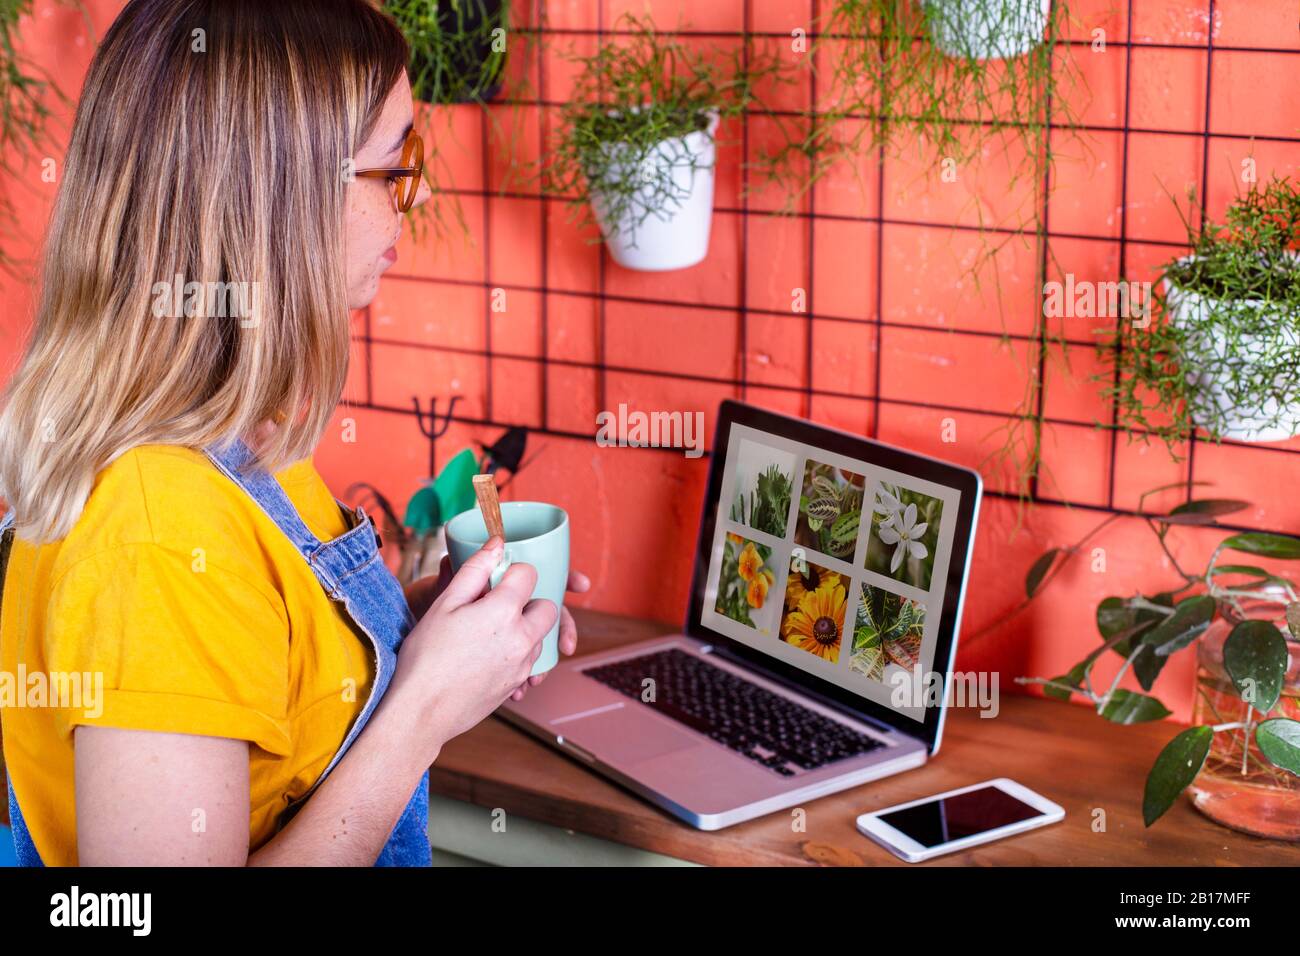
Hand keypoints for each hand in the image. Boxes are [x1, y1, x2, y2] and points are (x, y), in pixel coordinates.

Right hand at [406, 553, 590, 702]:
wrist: (421, 711)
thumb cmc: (426, 656)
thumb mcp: (445, 604)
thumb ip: (475, 570)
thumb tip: (497, 543)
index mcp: (504, 611)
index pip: (529, 574)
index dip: (511, 572)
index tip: (495, 581)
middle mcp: (522, 638)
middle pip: (548, 607)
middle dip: (529, 602)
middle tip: (497, 607)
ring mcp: (523, 664)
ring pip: (540, 635)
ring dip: (524, 628)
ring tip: (488, 633)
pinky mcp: (517, 684)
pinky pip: (530, 660)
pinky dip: (517, 653)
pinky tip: (487, 656)